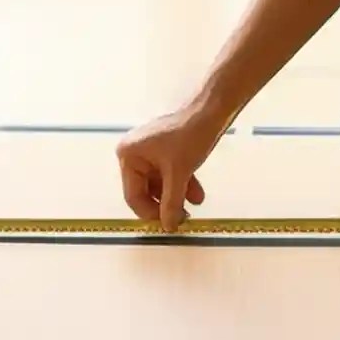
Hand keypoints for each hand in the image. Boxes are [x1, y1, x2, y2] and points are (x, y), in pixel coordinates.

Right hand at [115, 101, 231, 231]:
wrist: (211, 112)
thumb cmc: (190, 136)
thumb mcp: (179, 174)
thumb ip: (171, 203)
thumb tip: (169, 226)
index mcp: (128, 155)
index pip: (133, 195)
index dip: (150, 213)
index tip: (167, 225)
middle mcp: (133, 153)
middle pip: (146, 191)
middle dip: (165, 204)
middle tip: (181, 218)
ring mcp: (148, 152)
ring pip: (160, 185)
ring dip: (176, 196)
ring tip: (191, 209)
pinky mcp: (163, 151)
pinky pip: (168, 174)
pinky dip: (181, 185)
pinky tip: (197, 196)